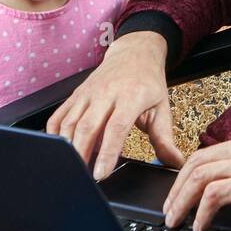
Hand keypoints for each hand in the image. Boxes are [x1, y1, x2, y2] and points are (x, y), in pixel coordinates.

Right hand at [46, 31, 185, 180]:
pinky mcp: (76, 94)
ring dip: (67, 147)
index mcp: (131, 96)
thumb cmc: (148, 82)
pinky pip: (59, 115)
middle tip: (81, 178)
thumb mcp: (162, 108)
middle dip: (82, 154)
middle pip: (88, 127)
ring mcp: (88, 93)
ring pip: (70, 122)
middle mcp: (106, 93)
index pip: (116, 128)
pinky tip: (59, 150)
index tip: (101, 174)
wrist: (135, 53)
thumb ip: (165, 138)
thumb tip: (175, 163)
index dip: (107, 152)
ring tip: (71, 168)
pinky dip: (55, 134)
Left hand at [162, 134, 230, 230]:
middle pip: (195, 163)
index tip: (178, 192)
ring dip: (182, 201)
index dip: (186, 174)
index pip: (206, 154)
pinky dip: (202, 212)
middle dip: (176, 188)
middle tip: (168, 209)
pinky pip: (214, 195)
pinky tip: (200, 225)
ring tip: (175, 220)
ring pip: (199, 177)